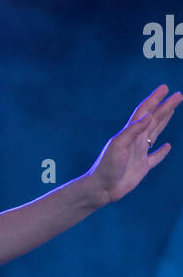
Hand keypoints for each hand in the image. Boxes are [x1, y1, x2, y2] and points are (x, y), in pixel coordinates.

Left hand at [85, 84, 180, 204]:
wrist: (102, 188)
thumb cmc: (107, 166)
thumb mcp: (119, 145)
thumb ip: (133, 130)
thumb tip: (149, 115)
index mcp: (129, 133)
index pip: (144, 112)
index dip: (155, 99)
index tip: (166, 88)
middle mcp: (135, 140)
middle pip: (154, 119)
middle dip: (166, 106)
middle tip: (179, 95)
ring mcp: (139, 153)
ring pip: (155, 133)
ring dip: (164, 121)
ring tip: (173, 110)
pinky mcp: (142, 167)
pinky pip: (155, 157)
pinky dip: (162, 151)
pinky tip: (167, 146)